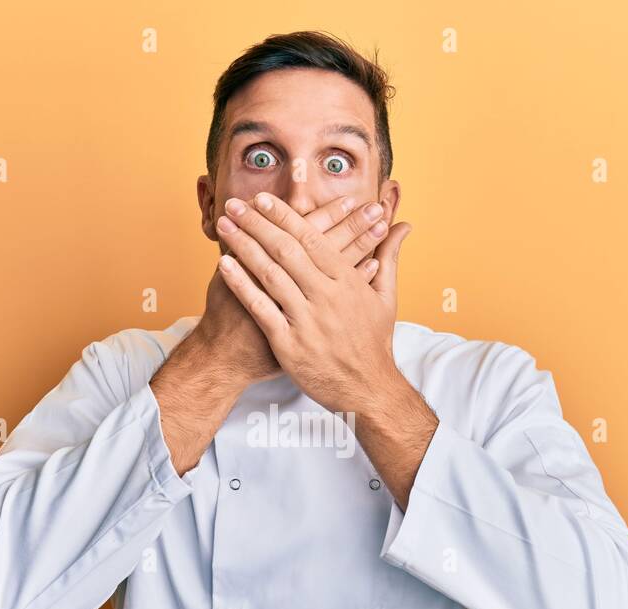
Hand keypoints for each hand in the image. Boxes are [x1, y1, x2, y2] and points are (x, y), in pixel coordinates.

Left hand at [213, 191, 412, 416]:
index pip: (311, 238)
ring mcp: (307, 321)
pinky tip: (224, 266)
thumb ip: (389, 257)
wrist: (368, 390)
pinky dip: (241, 285)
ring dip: (244, 246)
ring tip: (224, 227)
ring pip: (270, 274)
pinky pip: (260, 309)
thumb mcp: (386, 297)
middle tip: (233, 204)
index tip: (262, 199)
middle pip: (286, 250)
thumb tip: (403, 225)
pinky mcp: (289, 344)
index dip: (284, 216)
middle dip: (257, 223)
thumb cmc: (375, 342)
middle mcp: (327, 297)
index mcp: (348, 281)